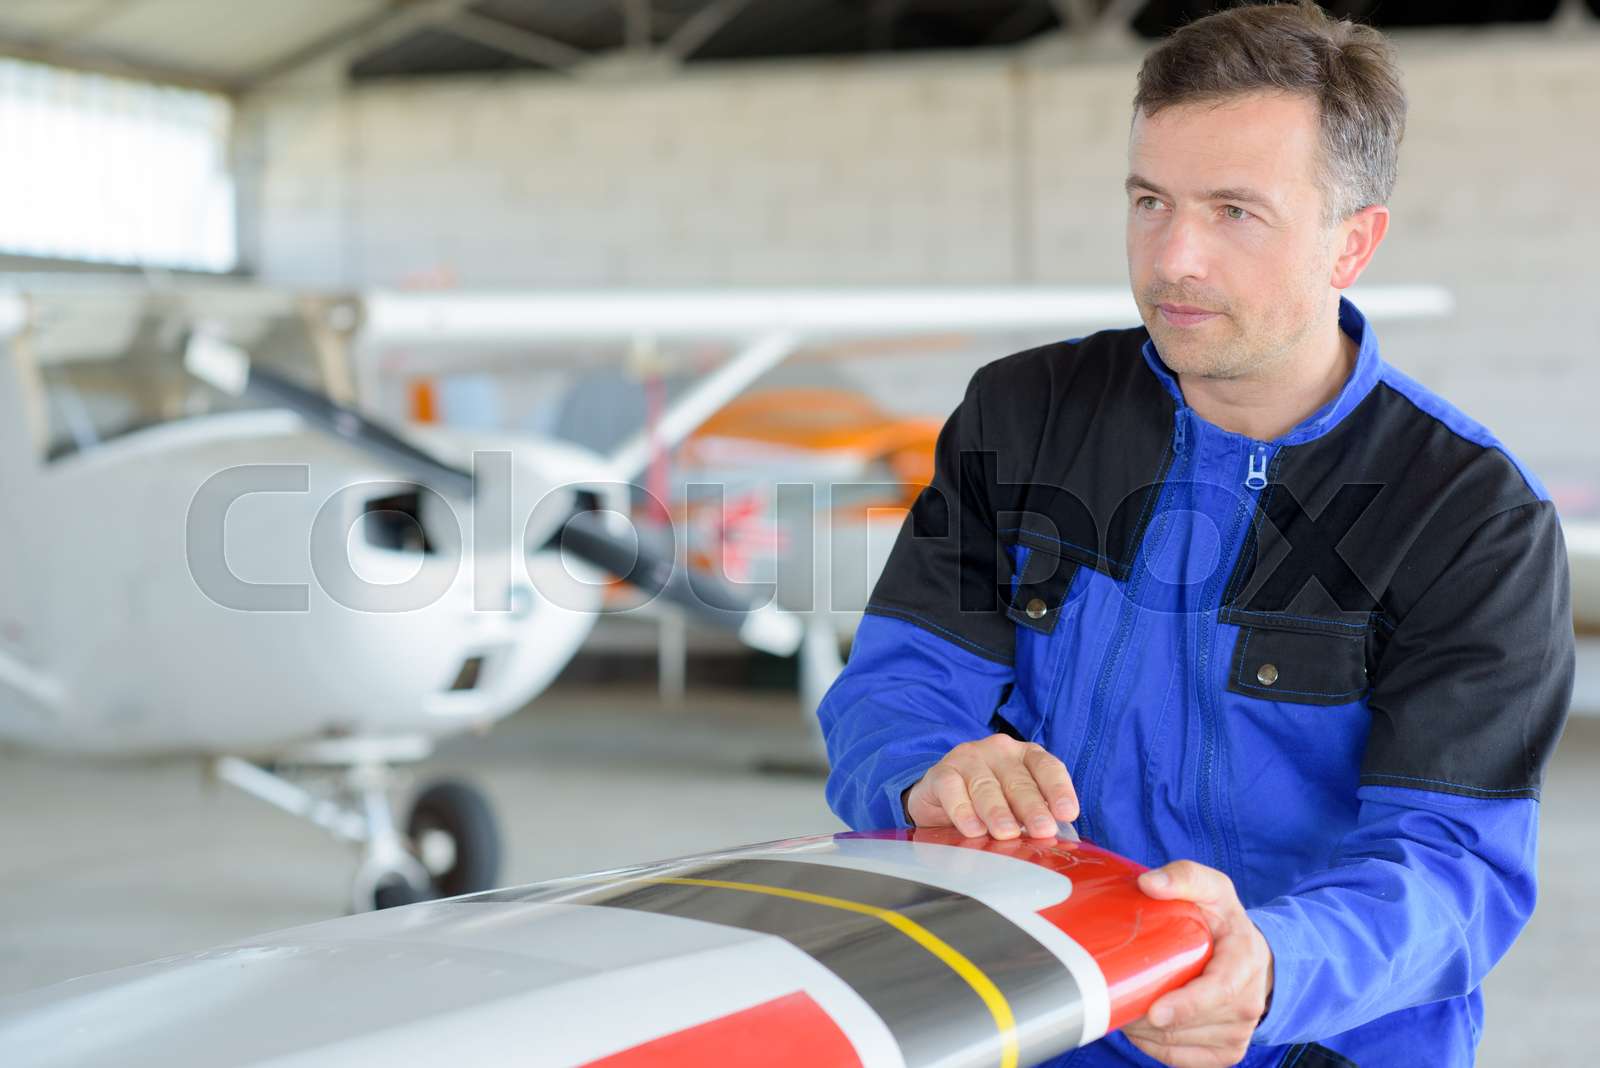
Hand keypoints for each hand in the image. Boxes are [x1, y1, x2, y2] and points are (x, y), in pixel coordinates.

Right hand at [904, 734, 1077, 838]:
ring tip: (1006, 833)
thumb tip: (1055, 841)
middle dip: (1032, 807)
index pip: (1047, 768)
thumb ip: (1034, 817)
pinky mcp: (941, 772)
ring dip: (998, 812)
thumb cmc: (988, 804)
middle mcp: (999, 752)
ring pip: (986, 786)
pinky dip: (963, 811)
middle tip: (1042, 829)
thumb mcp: (1016, 806)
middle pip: (1018, 780)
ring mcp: (968, 759)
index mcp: (1025, 756)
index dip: (1059, 790)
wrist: (940, 800)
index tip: (1067, 813)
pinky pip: (953, 790)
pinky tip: (973, 829)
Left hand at [1123, 861, 1273, 1067]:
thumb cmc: (1223, 920)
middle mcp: (1247, 1004)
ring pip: (1179, 1044)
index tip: (1155, 1011)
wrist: (1250, 956)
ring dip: (1144, 1031)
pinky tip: (1138, 1024)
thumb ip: (1184, 877)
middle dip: (1147, 1016)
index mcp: (1245, 961)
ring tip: (1122, 1004)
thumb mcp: (1211, 888)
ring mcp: (1238, 1033)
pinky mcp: (1226, 1052)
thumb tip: (1149, 884)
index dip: (1187, 1005)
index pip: (1220, 992)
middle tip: (1113, 995)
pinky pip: (1181, 1059)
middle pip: (1190, 1024)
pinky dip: (1153, 1047)